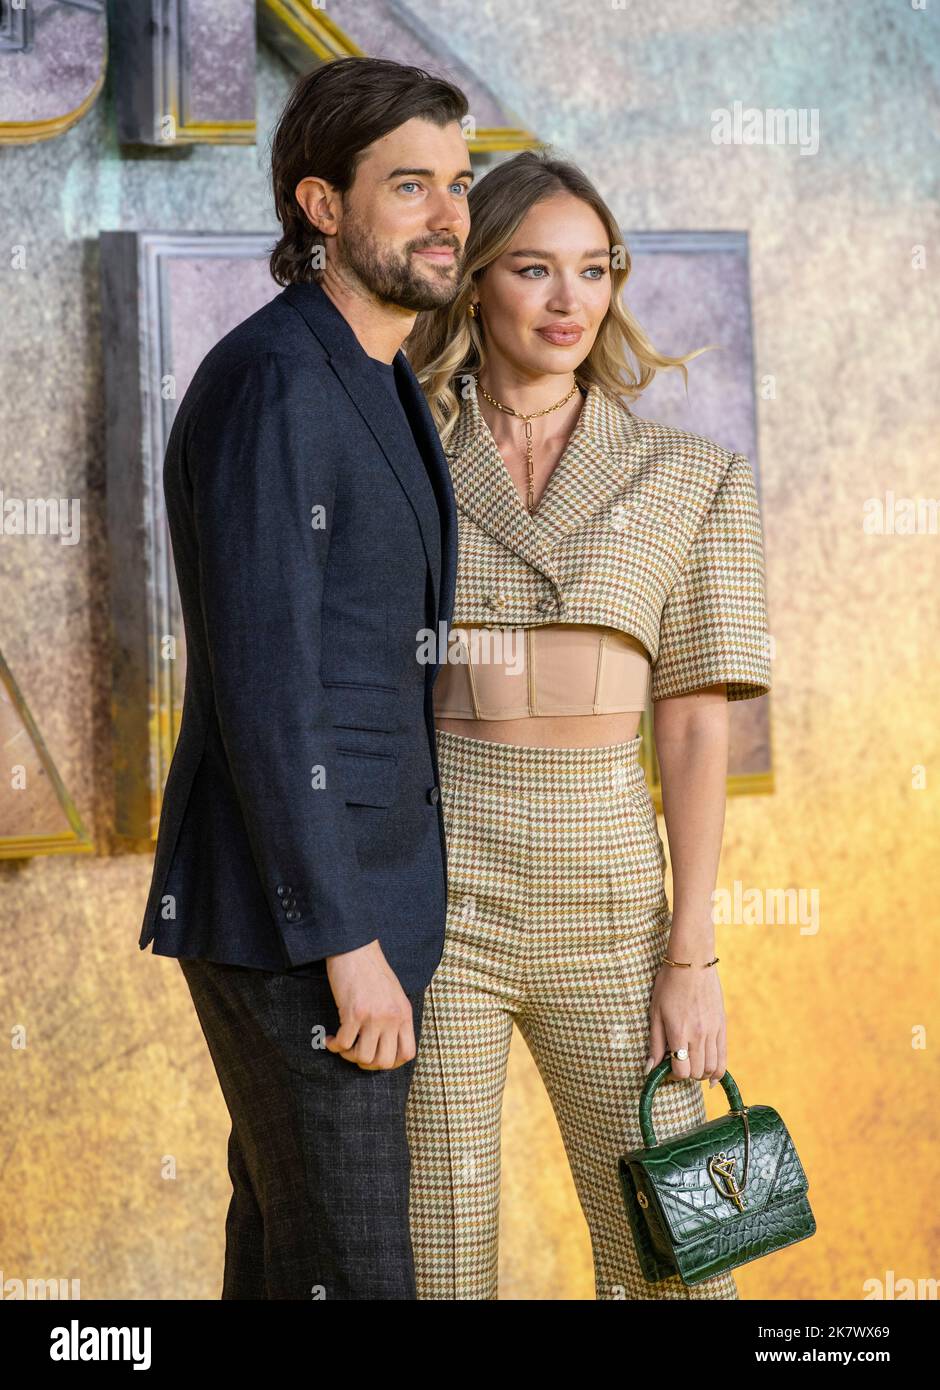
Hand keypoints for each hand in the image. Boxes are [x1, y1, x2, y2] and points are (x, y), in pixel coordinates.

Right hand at [324, 939, 415, 1070]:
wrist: (355, 948)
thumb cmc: (372, 970)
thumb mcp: (394, 995)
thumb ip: (394, 1018)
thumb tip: (386, 1044)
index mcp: (404, 1014)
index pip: (407, 1054)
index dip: (391, 1063)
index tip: (376, 1058)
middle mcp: (392, 1018)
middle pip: (383, 1062)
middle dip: (367, 1064)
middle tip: (355, 1054)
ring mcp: (373, 1017)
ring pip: (362, 1057)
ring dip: (348, 1056)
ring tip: (341, 1045)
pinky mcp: (353, 1013)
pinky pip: (343, 1044)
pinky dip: (334, 1045)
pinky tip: (330, 1038)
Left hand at [645, 962, 726, 1084]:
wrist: (692, 963)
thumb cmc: (668, 986)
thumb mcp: (655, 1013)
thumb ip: (655, 1044)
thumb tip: (649, 1069)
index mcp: (679, 1033)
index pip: (681, 1071)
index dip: (672, 1075)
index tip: (666, 1068)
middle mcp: (698, 1036)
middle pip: (697, 1072)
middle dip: (686, 1074)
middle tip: (677, 1065)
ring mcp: (713, 1032)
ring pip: (712, 1068)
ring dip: (701, 1074)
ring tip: (692, 1067)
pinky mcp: (722, 1026)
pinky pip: (724, 1056)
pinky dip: (718, 1071)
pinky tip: (711, 1077)